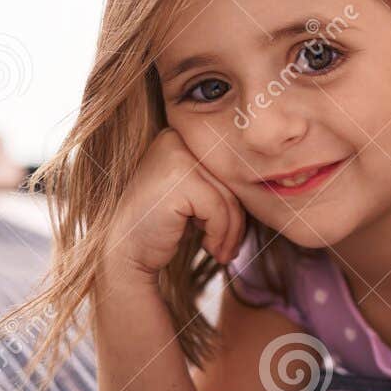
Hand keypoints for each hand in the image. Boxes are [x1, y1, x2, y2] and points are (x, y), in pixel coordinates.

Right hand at [105, 129, 245, 281]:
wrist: (123, 254)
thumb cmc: (163, 227)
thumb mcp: (193, 195)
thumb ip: (217, 181)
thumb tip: (267, 178)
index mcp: (178, 136)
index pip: (225, 167)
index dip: (234, 202)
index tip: (228, 231)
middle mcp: (174, 138)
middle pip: (230, 180)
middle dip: (236, 220)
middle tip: (229, 248)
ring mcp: (175, 155)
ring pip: (228, 196)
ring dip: (231, 232)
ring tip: (221, 252)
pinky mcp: (178, 178)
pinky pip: (219, 209)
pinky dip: (220, 234)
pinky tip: (208, 247)